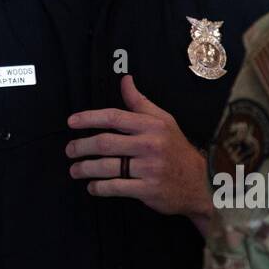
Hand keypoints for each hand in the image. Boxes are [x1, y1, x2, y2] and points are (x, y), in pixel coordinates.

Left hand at [65, 75, 211, 229]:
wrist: (200, 182)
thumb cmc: (176, 148)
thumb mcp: (163, 121)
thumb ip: (140, 102)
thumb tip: (125, 79)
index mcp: (151, 125)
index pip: (114, 117)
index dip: (89, 118)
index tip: (71, 122)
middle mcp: (150, 145)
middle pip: (105, 142)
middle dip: (82, 146)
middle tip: (69, 150)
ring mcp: (149, 168)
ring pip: (107, 166)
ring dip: (85, 168)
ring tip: (75, 169)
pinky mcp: (148, 189)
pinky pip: (116, 187)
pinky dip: (99, 187)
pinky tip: (92, 186)